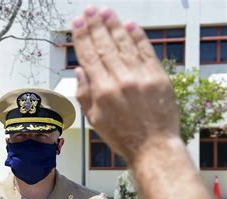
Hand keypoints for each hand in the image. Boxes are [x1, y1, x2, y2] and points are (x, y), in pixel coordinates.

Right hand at [72, 6, 179, 163]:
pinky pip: (146, 52)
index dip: (82, 37)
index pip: (89, 57)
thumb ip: (84, 94)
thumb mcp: (95, 119)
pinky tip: (130, 25)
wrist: (153, 146)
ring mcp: (141, 77)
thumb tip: (79, 72)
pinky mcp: (158, 77)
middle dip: (96, 26)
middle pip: (105, 46)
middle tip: (90, 10)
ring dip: (115, 26)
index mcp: (102, 91)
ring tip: (106, 12)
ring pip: (125, 45)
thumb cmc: (122, 136)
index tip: (78, 23)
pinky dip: (138, 37)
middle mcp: (121, 80)